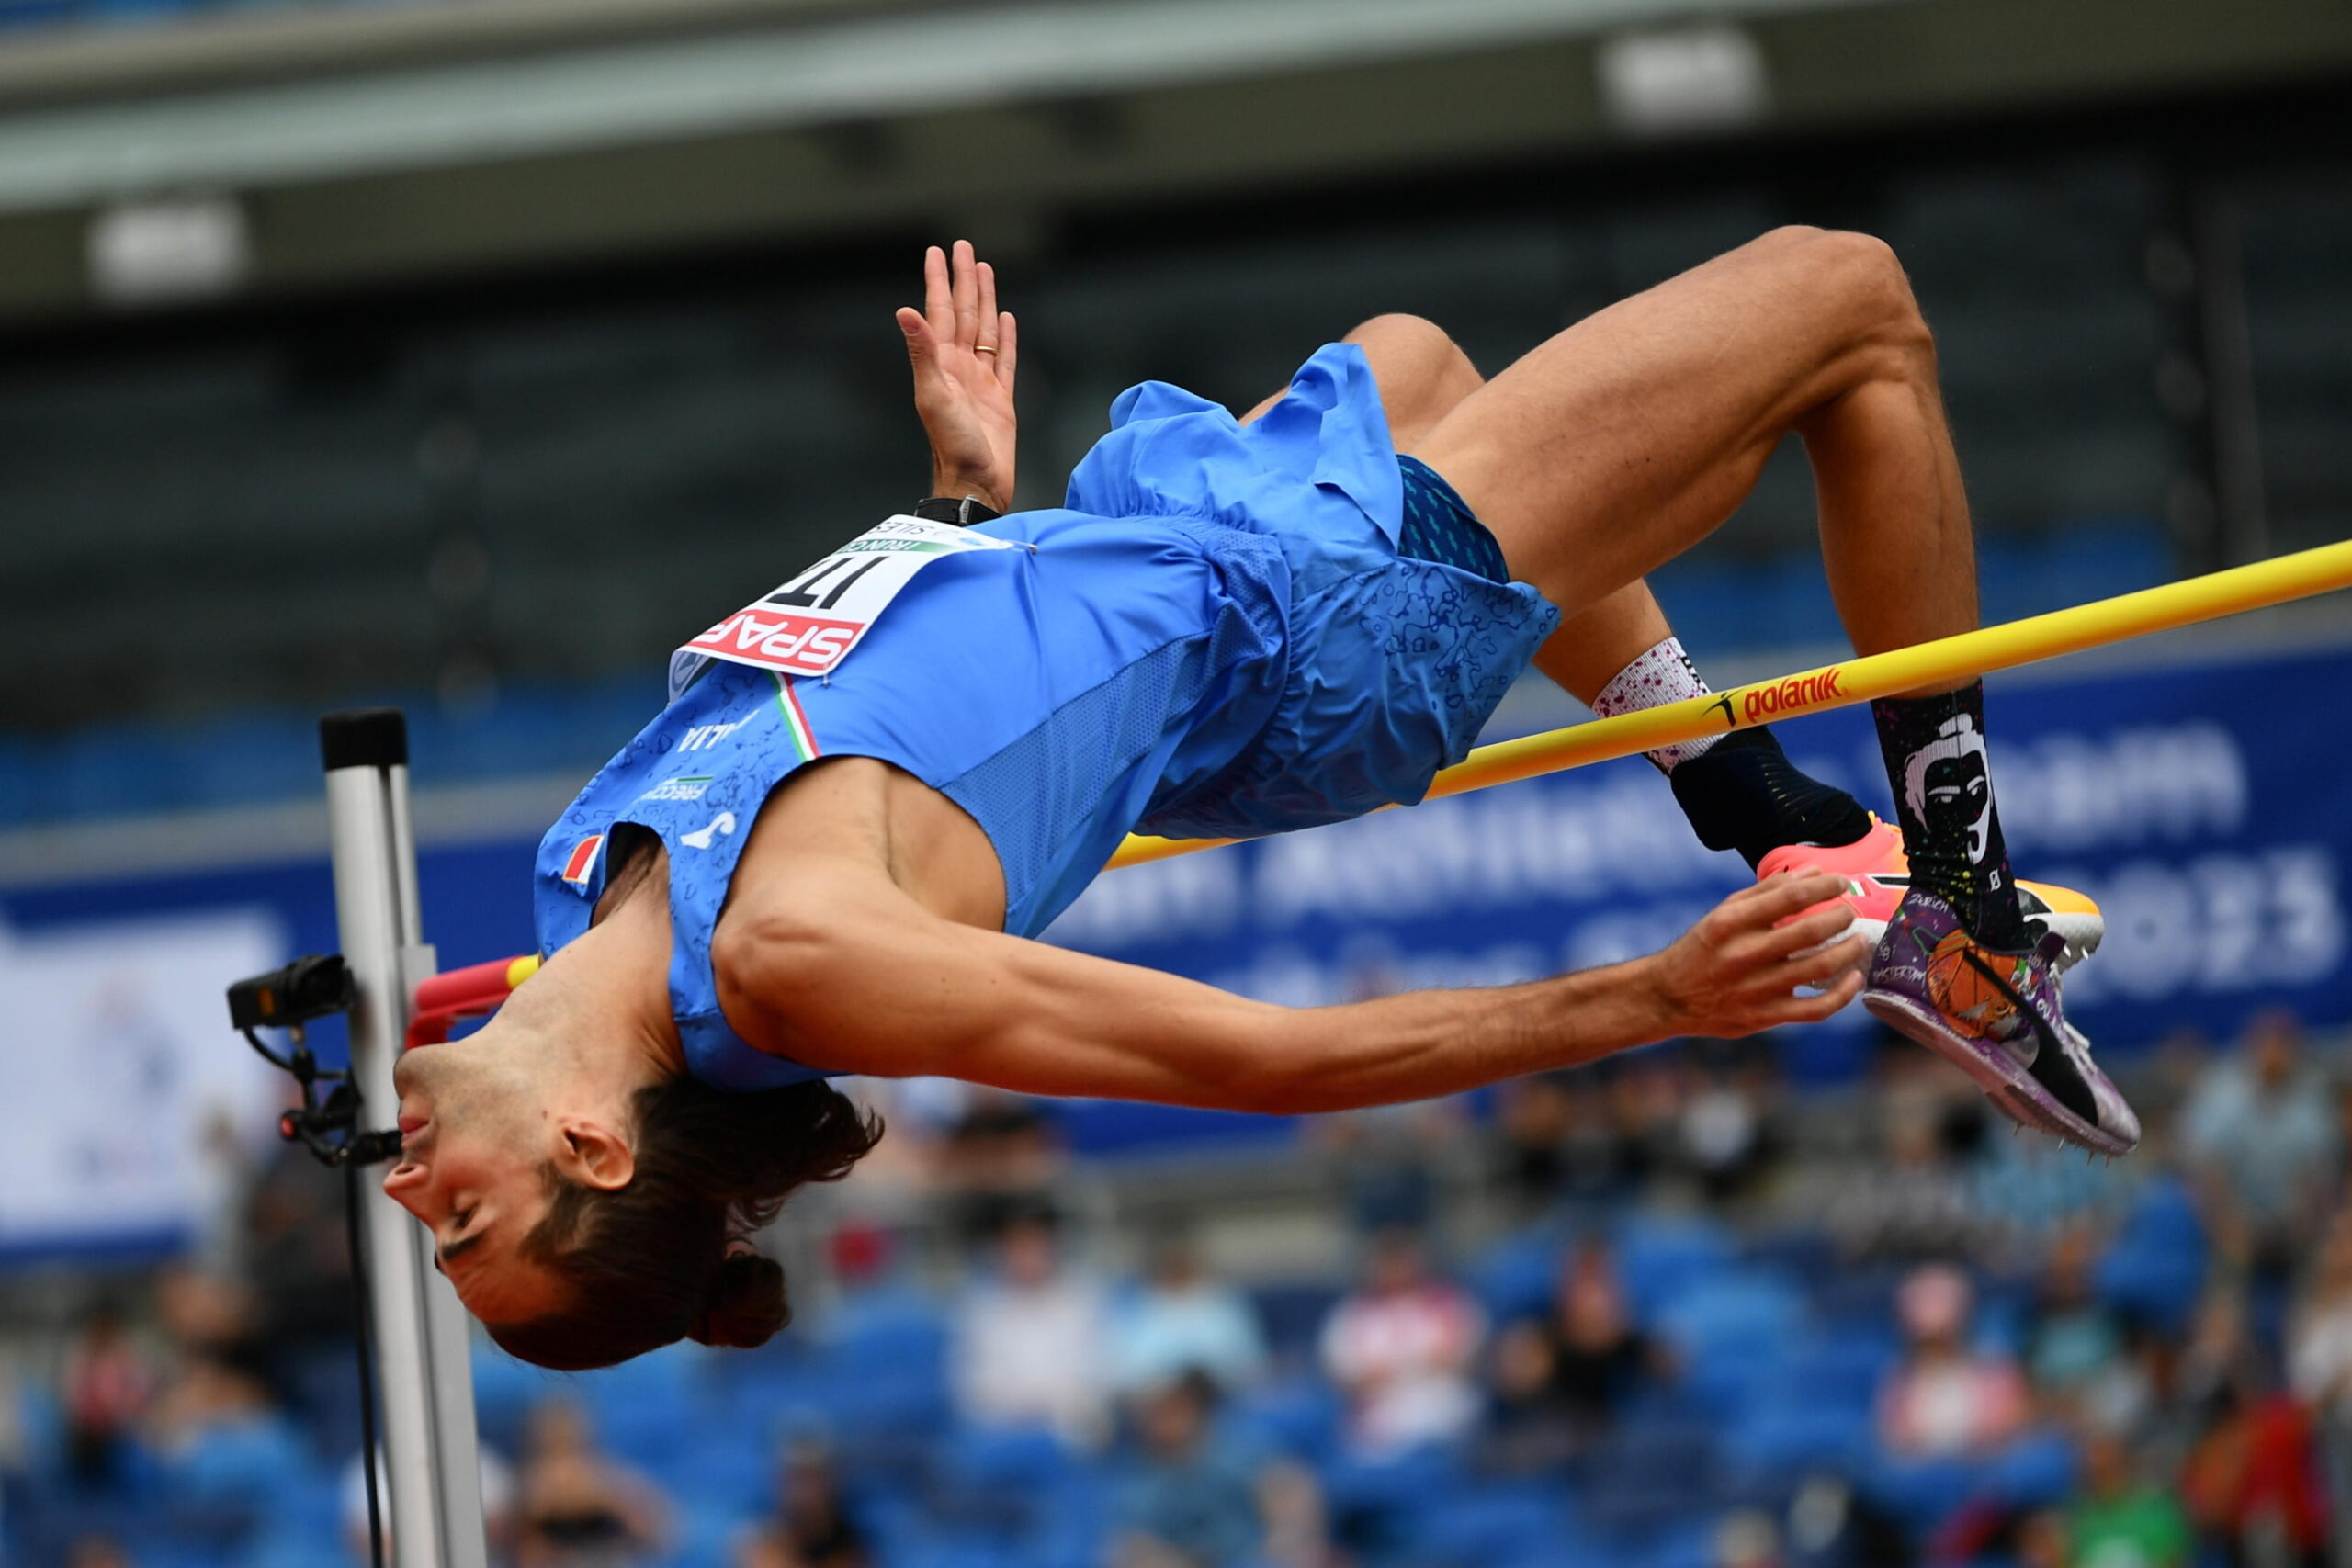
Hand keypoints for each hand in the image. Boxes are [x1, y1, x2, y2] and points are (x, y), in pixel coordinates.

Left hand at [897, 240, 1017, 514]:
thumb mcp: (933, 396)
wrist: (976, 483)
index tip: (937, 252)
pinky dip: (1006, 338)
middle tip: (964, 248)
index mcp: (941, 363)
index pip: (940, 311)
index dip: (939, 281)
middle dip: (963, 280)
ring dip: (985, 300)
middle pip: (964, 313)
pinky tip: (1007, 319)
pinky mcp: (1000, 399)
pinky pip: (1005, 360)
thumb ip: (922, 352)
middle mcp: (959, 367)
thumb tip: (905, 311)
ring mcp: (980, 382)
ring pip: (984, 330)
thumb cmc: (952, 445)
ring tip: (985, 272)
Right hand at [1645, 872, 1866, 1036]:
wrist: (1670, 997)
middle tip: (1850, 911)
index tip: (1841, 882)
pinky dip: (1842, 994)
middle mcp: (1742, 955)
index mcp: (1730, 923)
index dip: (1825, 886)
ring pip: (1819, 968)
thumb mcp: (1724, 912)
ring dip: (1849, 951)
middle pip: (1810, 931)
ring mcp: (1755, 989)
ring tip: (1859, 940)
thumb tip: (1811, 873)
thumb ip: (1766, 892)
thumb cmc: (1703, 948)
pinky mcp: (1765, 1016)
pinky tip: (1854, 979)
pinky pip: (1815, 1009)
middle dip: (1841, 916)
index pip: (1790, 897)